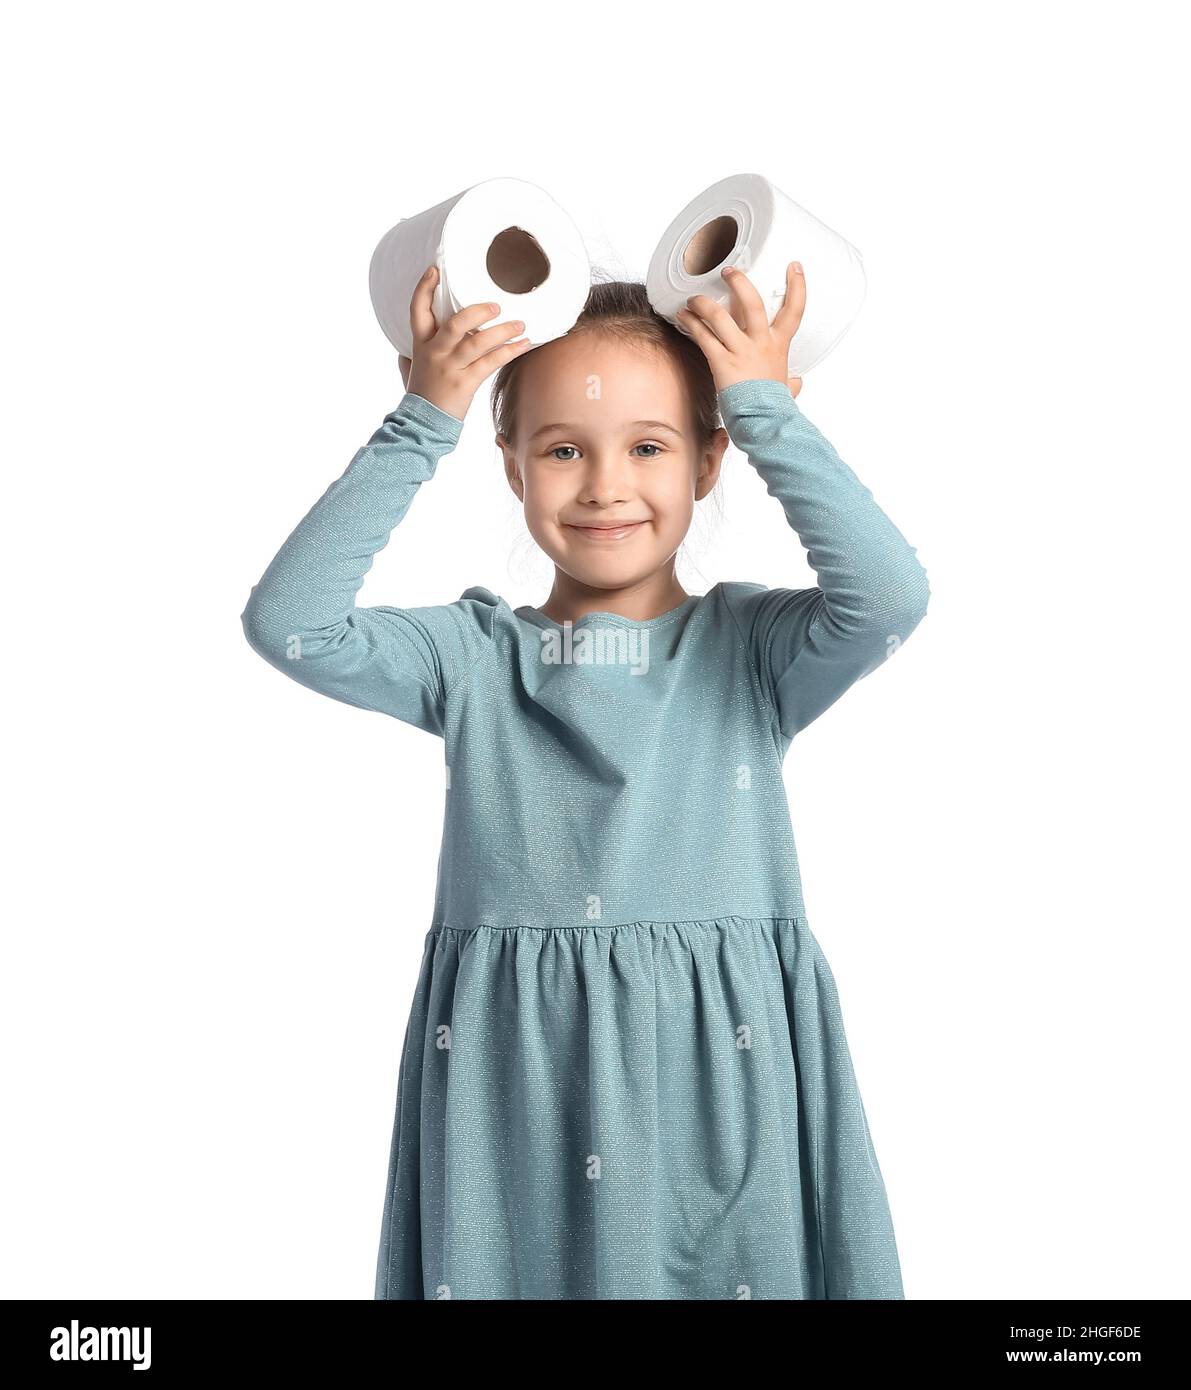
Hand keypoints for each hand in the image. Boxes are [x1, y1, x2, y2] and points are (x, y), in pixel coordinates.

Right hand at [400, 265, 532, 420]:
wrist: (421, 423)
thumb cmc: (420, 394)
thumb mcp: (411, 369)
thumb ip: (412, 355)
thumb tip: (408, 350)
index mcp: (420, 344)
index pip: (417, 310)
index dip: (424, 287)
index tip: (435, 269)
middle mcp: (435, 352)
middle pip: (455, 323)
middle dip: (477, 311)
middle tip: (497, 305)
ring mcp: (450, 367)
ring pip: (478, 342)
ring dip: (503, 331)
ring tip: (520, 324)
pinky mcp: (466, 383)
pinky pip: (492, 362)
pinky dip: (510, 352)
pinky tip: (524, 345)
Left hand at [677, 261, 805, 399]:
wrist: (766, 423)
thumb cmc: (775, 409)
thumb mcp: (787, 390)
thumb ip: (792, 383)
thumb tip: (797, 383)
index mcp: (779, 347)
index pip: (795, 310)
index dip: (797, 285)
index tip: (794, 266)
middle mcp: (761, 344)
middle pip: (752, 302)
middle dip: (739, 282)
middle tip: (727, 271)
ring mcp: (741, 351)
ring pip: (720, 315)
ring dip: (704, 303)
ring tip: (693, 298)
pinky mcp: (722, 363)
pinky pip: (704, 336)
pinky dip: (691, 324)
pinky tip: (682, 318)